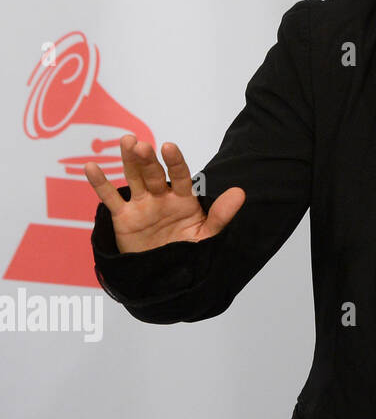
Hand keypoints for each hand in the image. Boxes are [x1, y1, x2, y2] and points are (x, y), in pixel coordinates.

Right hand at [84, 134, 244, 253]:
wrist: (165, 276)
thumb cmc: (188, 252)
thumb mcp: (206, 236)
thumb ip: (220, 215)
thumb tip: (240, 192)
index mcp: (183, 199)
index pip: (180, 176)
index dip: (175, 162)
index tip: (169, 147)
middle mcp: (161, 197)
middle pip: (153, 174)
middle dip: (147, 160)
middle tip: (141, 145)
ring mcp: (142, 205)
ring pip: (133, 178)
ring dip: (128, 161)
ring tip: (126, 142)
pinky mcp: (123, 217)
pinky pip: (110, 198)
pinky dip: (100, 184)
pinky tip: (92, 167)